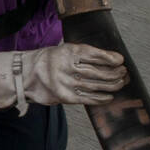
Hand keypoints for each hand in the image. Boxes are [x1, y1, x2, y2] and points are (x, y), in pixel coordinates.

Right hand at [0, 43, 127, 113]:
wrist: (26, 75)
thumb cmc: (49, 61)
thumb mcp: (63, 51)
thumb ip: (82, 55)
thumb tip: (109, 60)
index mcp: (68, 52)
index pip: (93, 54)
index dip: (108, 58)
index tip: (120, 60)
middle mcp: (67, 67)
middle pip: (97, 71)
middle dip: (113, 73)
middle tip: (123, 73)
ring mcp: (66, 83)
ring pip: (95, 85)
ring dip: (111, 85)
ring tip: (120, 83)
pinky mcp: (65, 97)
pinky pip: (87, 98)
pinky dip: (100, 98)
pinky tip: (109, 96)